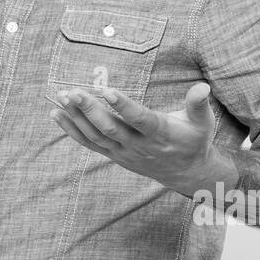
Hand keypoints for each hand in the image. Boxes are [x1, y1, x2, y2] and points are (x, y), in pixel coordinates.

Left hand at [50, 82, 223, 193]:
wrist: (186, 173)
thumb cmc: (194, 140)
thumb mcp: (202, 123)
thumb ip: (199, 104)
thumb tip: (203, 86)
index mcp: (160, 133)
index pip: (139, 119)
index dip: (123, 106)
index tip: (107, 90)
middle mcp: (139, 145)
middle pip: (110, 128)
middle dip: (90, 110)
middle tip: (73, 91)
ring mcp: (124, 152)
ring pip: (96, 136)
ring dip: (77, 118)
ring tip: (61, 98)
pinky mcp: (114, 154)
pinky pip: (90, 143)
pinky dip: (72, 130)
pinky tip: (57, 114)